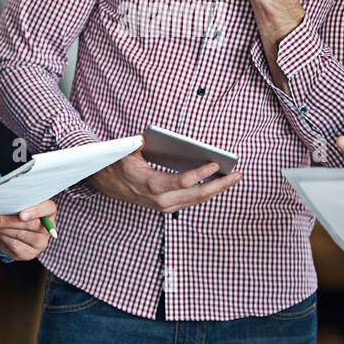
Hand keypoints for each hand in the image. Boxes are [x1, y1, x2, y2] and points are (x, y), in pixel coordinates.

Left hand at [0, 199, 54, 260]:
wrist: (14, 232)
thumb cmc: (17, 213)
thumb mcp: (19, 205)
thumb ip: (16, 202)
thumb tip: (0, 203)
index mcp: (49, 212)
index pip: (49, 209)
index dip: (36, 211)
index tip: (21, 215)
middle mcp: (47, 229)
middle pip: (31, 224)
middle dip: (8, 221)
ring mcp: (39, 243)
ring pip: (20, 235)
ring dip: (1, 229)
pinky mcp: (28, 254)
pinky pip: (14, 245)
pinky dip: (2, 237)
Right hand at [88, 150, 241, 213]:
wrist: (106, 184)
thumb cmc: (118, 164)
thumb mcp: (126, 151)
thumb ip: (139, 143)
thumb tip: (151, 136)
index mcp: (150, 184)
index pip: (181, 182)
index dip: (200, 173)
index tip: (216, 163)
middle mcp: (159, 200)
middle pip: (196, 195)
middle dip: (220, 185)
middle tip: (238, 175)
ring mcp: (164, 206)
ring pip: (197, 200)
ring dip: (217, 190)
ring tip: (234, 178)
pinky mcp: (167, 207)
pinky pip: (191, 201)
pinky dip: (207, 192)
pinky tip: (219, 183)